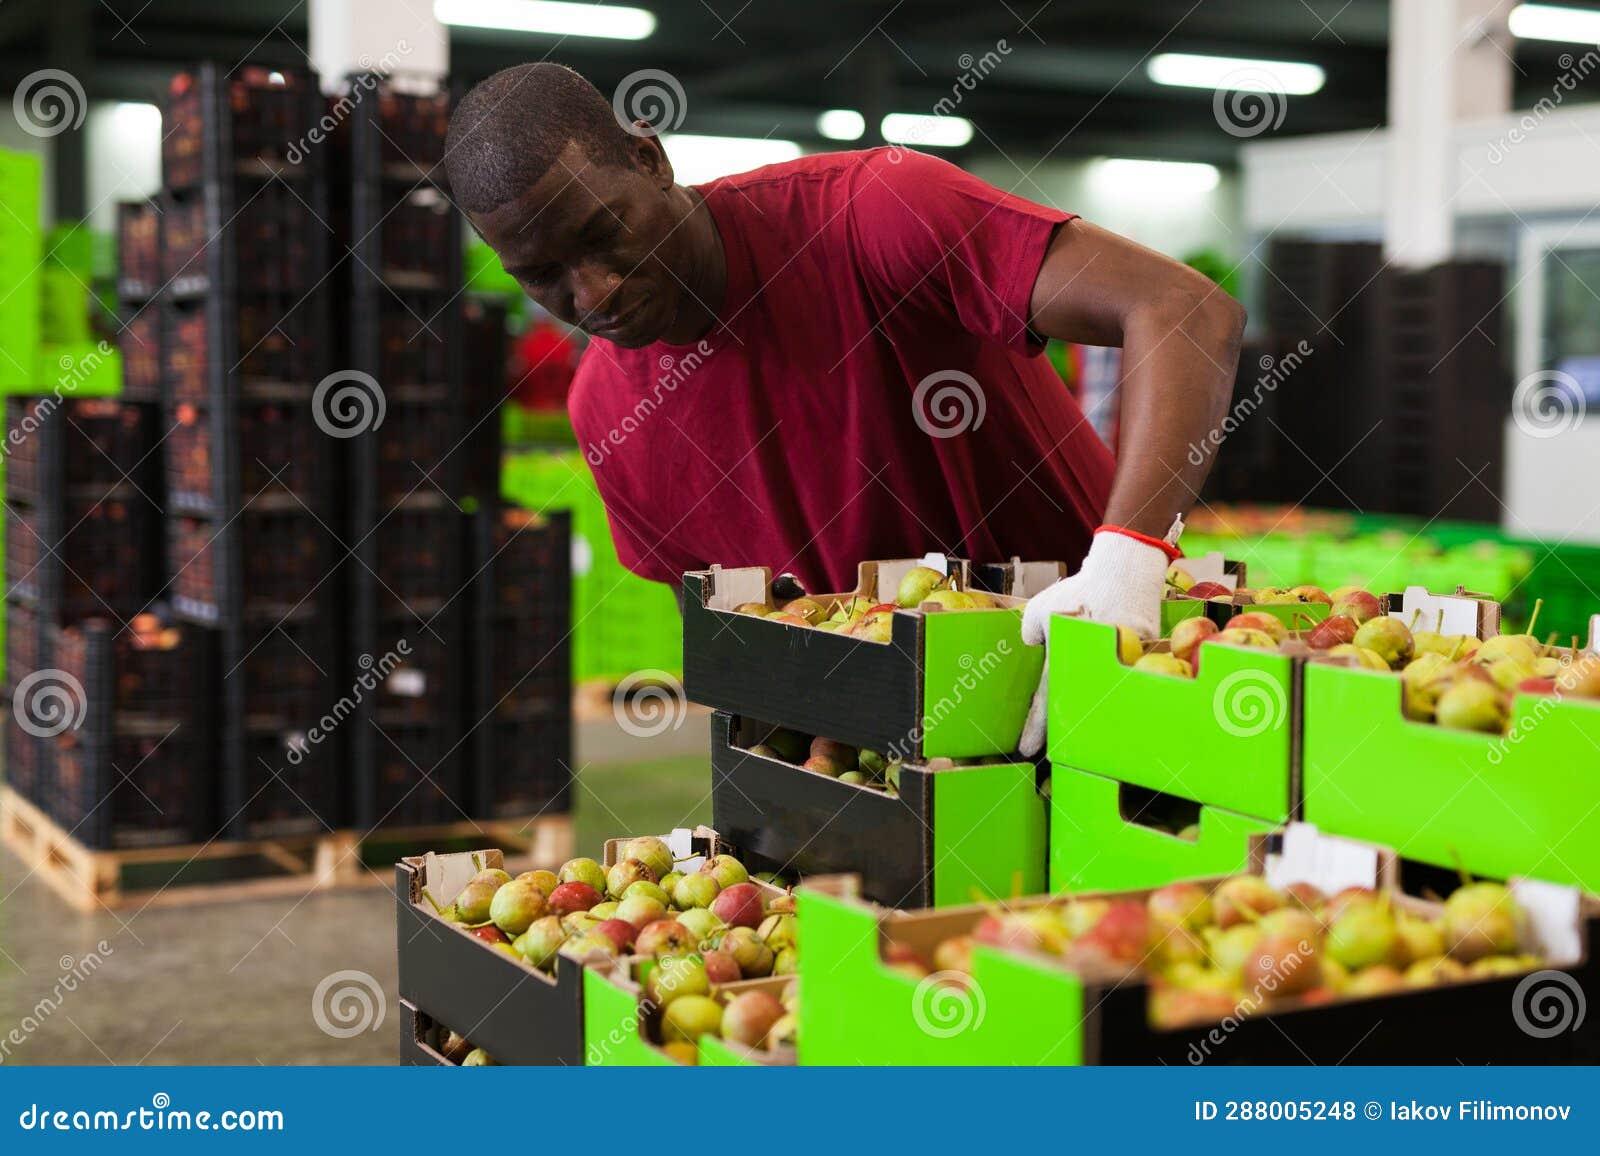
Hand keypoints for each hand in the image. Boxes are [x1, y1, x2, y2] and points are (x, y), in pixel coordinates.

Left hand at [1017, 528, 1172, 756]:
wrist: (1125, 568)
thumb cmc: (1078, 588)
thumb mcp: (1040, 608)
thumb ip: (1031, 634)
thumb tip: (1036, 650)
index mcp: (1064, 653)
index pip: (1046, 699)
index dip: (1036, 727)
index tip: (1026, 749)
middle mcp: (1093, 663)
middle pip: (1079, 706)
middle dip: (1066, 727)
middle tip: (1053, 746)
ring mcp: (1122, 662)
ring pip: (1106, 695)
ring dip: (1097, 707)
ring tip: (1088, 724)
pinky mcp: (1143, 657)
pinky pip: (1128, 676)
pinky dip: (1120, 680)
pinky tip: (1118, 689)